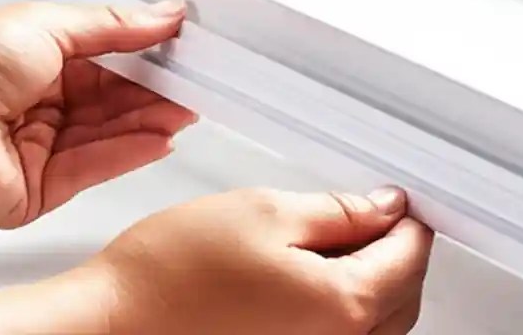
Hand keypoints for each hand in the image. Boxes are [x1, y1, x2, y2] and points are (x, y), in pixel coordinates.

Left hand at [0, 0, 195, 227]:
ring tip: (184, 109)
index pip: (107, 66)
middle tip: (196, 85)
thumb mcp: (49, 24)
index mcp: (37, 64)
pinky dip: (128, 154)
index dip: (145, 61)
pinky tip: (158, 137)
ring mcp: (39, 152)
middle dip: (154, 95)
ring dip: (147, 123)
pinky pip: (93, 170)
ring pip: (107, 138)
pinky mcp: (37, 191)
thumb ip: (114, 26)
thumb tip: (164, 14)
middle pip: (112, 104)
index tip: (184, 54)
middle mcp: (39, 109)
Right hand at [78, 187, 433, 333]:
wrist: (111, 327)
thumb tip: (384, 209)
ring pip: (376, 329)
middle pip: (403, 298)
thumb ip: (338, 212)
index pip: (411, 256)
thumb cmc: (170, 276)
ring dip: (371, 288)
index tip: (400, 200)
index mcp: (344, 308)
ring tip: (330, 249)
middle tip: (368, 217)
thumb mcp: (264, 212)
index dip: (409, 218)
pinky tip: (306, 288)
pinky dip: (338, 316)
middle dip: (396, 255)